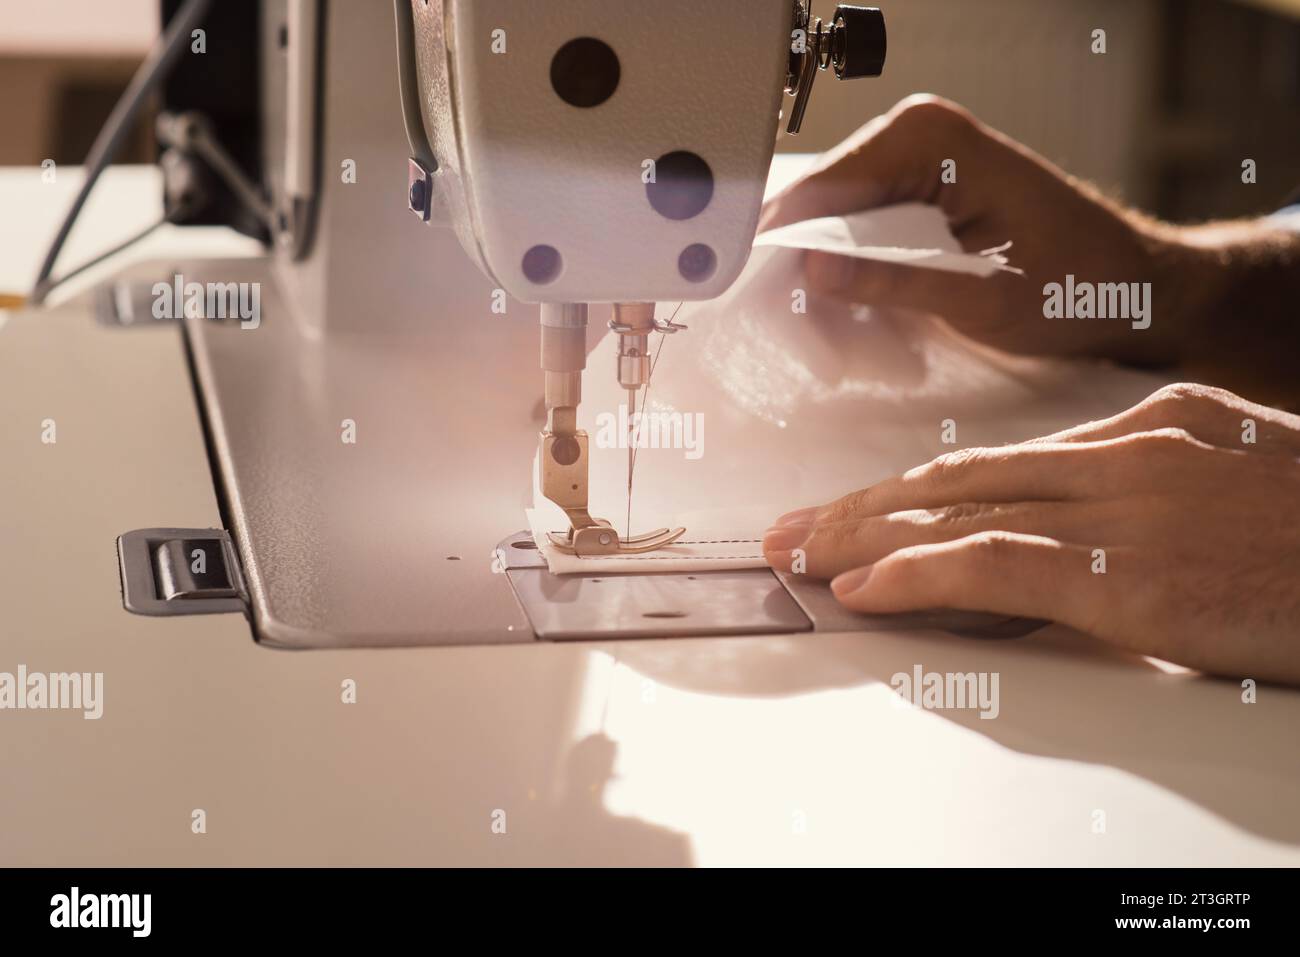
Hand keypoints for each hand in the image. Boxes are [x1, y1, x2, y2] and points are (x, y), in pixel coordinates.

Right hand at [760, 95, 1227, 369]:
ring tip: (843, 355)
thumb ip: (897, 278)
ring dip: (826, 297)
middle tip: (816, 354)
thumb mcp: (985, 296)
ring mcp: (907, 169)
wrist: (1135, 290)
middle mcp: (910, 139)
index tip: (775, 317)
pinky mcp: (910, 201)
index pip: (819, 190)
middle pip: (814, 212)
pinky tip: (864, 334)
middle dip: (805, 283)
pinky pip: (852, 245)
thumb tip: (813, 269)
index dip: (787, 254)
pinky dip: (850, 293)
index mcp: (929, 139)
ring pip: (826, 234)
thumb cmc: (1085, 285)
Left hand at [763, 383, 1299, 685]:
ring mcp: (1121, 511)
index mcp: (1148, 431)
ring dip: (861, 535)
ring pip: (956, 511)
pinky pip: (993, 564)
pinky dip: (915, 573)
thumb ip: (1155, 489)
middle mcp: (1120, 456)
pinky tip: (861, 588)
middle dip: (863, 503)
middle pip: (957, 477)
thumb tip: (1082, 521)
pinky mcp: (1129, 574)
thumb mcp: (1238, 483)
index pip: (998, 461)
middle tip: (791, 524)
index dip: (914, 485)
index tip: (858, 504)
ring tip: (795, 554)